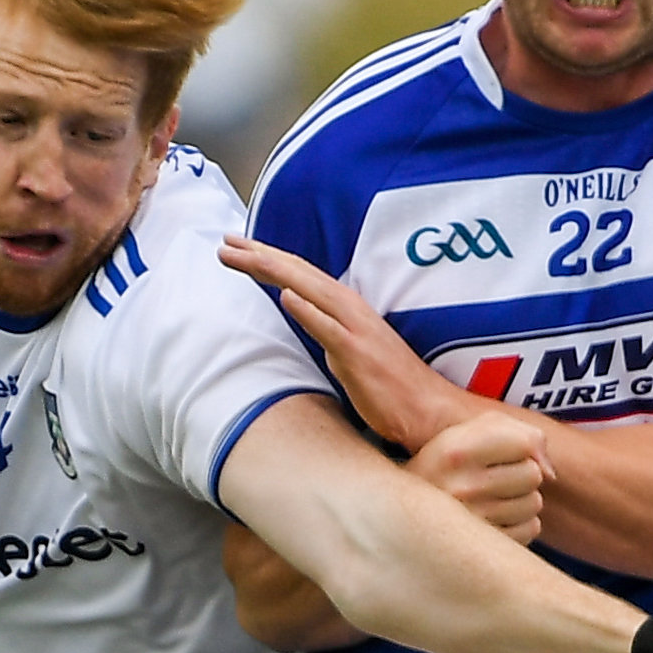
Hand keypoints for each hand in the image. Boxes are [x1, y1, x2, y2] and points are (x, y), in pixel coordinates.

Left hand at [220, 236, 469, 450]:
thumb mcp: (347, 353)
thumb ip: (326, 333)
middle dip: (260, 255)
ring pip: (311, 290)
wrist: (427, 410)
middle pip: (299, 274)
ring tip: (244, 255)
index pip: (300, 276)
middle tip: (226, 242)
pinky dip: (309, 310)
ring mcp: (355, 330)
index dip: (268, 260)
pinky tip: (286, 295)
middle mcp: (350, 310)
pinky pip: (331, 329)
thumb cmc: (389, 387)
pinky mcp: (360, 354)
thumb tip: (306, 323)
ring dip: (276, 271)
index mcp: (345, 308)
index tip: (236, 248)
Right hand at [406, 410, 552, 541]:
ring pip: (534, 504)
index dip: (517, 447)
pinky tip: (491, 524)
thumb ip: (518, 431)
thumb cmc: (444, 469)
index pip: (526, 443)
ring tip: (487, 503)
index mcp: (454, 449)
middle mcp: (460, 487)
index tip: (493, 456)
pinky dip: (518, 526)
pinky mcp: (482, 553)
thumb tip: (550, 472)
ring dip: (519, 502)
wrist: (396, 515)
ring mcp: (471, 524)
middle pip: (533, 475)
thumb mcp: (467, 434)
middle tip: (488, 482)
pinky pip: (530, 530)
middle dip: (519, 476)